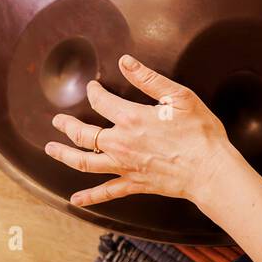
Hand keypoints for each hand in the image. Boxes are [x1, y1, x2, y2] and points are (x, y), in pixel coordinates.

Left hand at [43, 54, 242, 209]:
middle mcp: (120, 144)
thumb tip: (126, 62)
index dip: (93, 92)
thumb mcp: (179, 97)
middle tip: (57, 121)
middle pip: (83, 134)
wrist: (210, 170)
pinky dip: (89, 196)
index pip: (100, 102)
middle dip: (67, 125)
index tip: (92, 87)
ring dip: (65, 155)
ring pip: (85, 162)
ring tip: (52, 149)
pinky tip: (76, 199)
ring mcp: (125, 166)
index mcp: (131, 118)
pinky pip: (106, 192)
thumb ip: (149, 79)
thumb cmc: (200, 133)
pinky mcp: (134, 184)